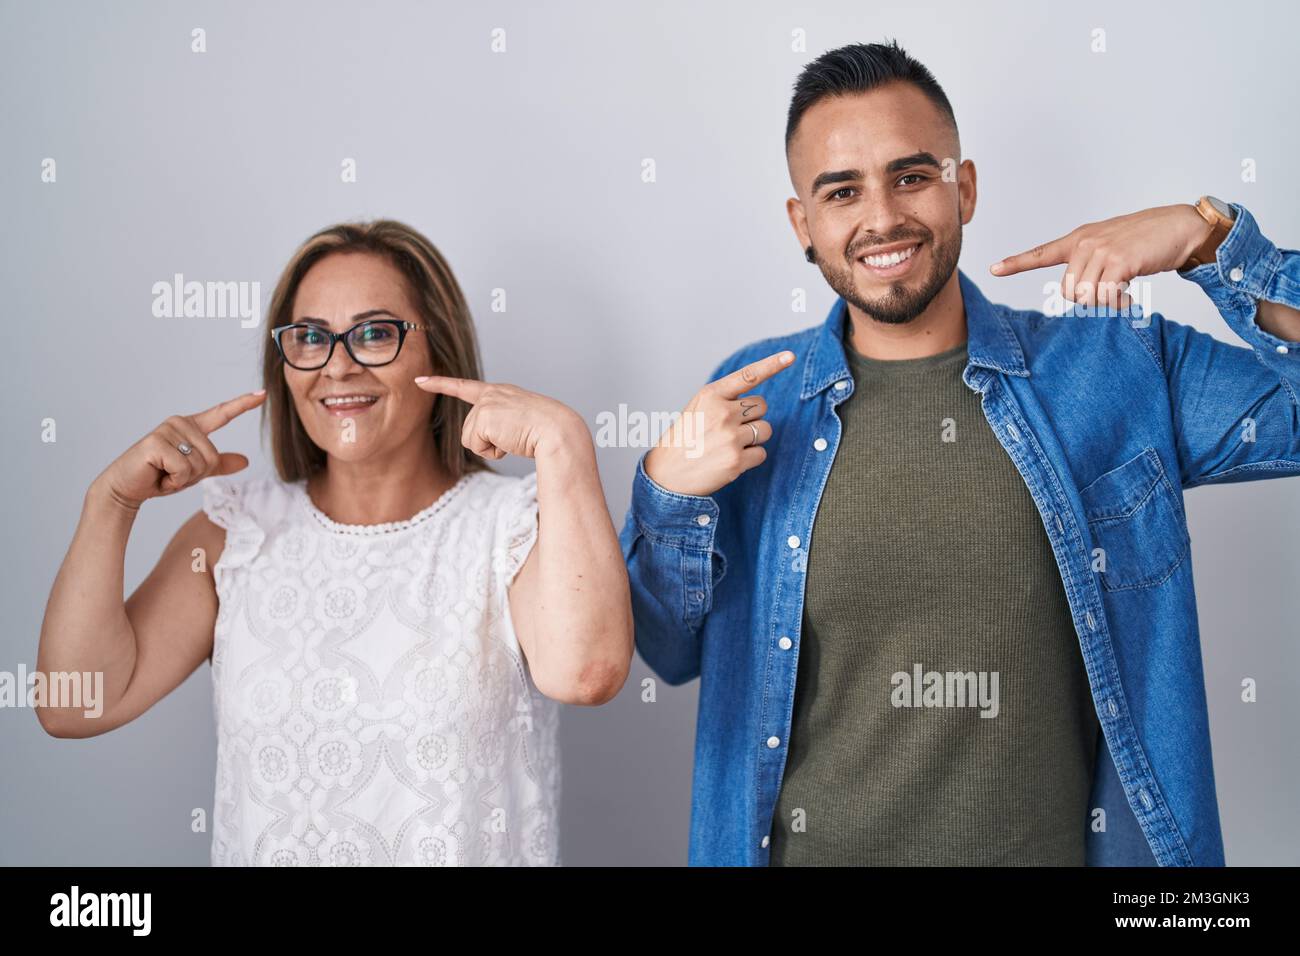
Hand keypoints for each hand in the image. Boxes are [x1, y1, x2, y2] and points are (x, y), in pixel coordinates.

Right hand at [95, 390, 265, 509]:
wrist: (128, 487)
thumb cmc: (160, 476)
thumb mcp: (195, 471)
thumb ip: (218, 465)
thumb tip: (245, 461)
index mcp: (191, 427)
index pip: (222, 414)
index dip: (243, 404)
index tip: (263, 394)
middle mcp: (180, 423)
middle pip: (212, 456)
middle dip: (195, 475)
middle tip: (172, 473)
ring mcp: (167, 430)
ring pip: (199, 464)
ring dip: (183, 479)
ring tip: (163, 473)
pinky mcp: (156, 443)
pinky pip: (183, 469)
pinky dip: (173, 481)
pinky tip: (158, 475)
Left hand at [414, 376, 585, 459]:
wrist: (558, 431)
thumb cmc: (548, 432)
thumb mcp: (523, 422)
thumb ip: (503, 425)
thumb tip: (493, 442)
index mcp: (501, 393)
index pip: (465, 387)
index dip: (440, 384)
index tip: (420, 381)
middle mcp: (492, 393)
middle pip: (468, 428)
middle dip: (487, 441)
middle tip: (515, 436)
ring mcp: (487, 403)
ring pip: (470, 439)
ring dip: (491, 446)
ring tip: (515, 438)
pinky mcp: (484, 417)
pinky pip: (475, 445)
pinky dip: (493, 450)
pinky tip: (510, 441)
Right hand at [644, 349, 794, 496]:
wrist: (666, 476)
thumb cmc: (683, 441)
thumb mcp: (697, 409)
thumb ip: (723, 401)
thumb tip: (756, 404)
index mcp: (710, 395)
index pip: (748, 375)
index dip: (772, 365)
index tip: (789, 356)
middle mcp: (722, 412)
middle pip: (762, 406)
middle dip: (752, 417)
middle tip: (730, 429)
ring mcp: (731, 436)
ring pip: (765, 430)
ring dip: (754, 438)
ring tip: (729, 446)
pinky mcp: (737, 460)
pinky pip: (761, 453)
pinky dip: (750, 458)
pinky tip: (730, 460)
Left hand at [989, 203, 1214, 309]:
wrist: (1180, 227)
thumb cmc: (1145, 241)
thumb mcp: (1109, 246)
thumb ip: (1089, 264)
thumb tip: (1078, 294)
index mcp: (1079, 239)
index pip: (1041, 252)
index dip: (1016, 263)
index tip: (993, 269)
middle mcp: (1085, 243)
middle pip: (1067, 291)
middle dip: (1087, 301)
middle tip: (1111, 295)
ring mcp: (1101, 251)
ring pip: (1085, 296)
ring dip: (1105, 304)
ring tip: (1122, 295)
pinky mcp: (1119, 261)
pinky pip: (1106, 297)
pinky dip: (1118, 305)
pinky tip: (1130, 300)